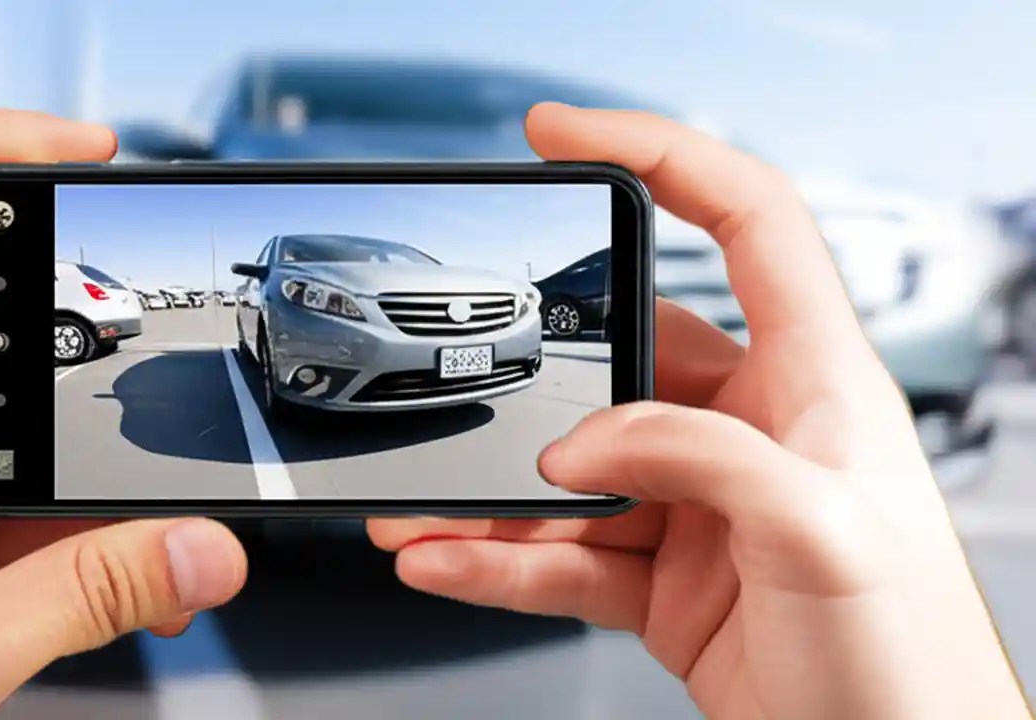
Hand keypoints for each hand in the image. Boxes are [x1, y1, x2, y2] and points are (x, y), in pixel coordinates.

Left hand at [0, 111, 247, 718]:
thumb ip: (85, 600)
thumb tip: (202, 547)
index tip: (80, 148)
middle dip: (76, 294)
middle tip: (153, 299)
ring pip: (15, 405)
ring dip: (97, 442)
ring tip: (163, 507)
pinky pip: (20, 490)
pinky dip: (88, 523)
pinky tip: (130, 577)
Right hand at [370, 103, 1028, 718]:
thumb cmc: (911, 660)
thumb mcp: (823, 532)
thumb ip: (699, 460)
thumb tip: (581, 443)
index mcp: (812, 381)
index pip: (742, 220)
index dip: (657, 157)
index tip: (562, 136)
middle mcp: (749, 432)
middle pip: (618, 361)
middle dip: (528, 381)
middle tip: (460, 394)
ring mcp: (698, 507)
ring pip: (572, 472)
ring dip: (492, 494)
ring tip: (423, 512)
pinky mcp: (663, 579)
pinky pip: (562, 553)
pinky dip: (500, 558)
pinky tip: (450, 560)